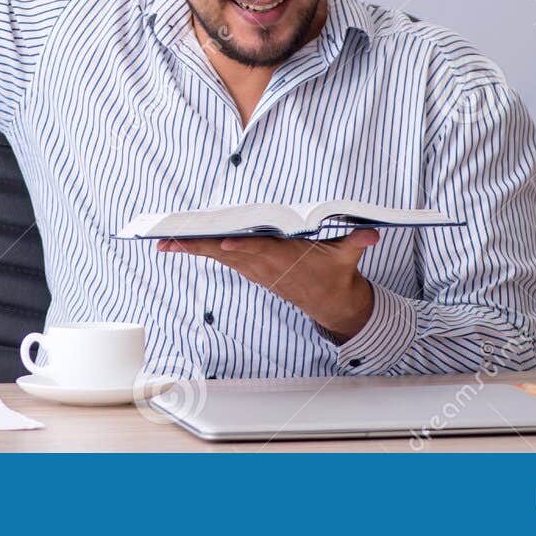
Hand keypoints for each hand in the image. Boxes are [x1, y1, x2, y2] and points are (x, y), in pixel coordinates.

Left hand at [157, 228, 378, 340]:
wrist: (331, 302)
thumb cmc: (337, 272)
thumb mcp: (348, 257)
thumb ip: (357, 241)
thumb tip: (371, 233)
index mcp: (285, 259)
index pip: (260, 252)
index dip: (241, 249)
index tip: (221, 245)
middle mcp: (265, 265)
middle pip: (227, 253)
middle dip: (198, 246)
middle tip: (167, 241)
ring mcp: (255, 268)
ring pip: (219, 256)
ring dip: (191, 248)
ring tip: (163, 241)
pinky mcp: (251, 269)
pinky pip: (221, 257)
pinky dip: (200, 249)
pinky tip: (179, 243)